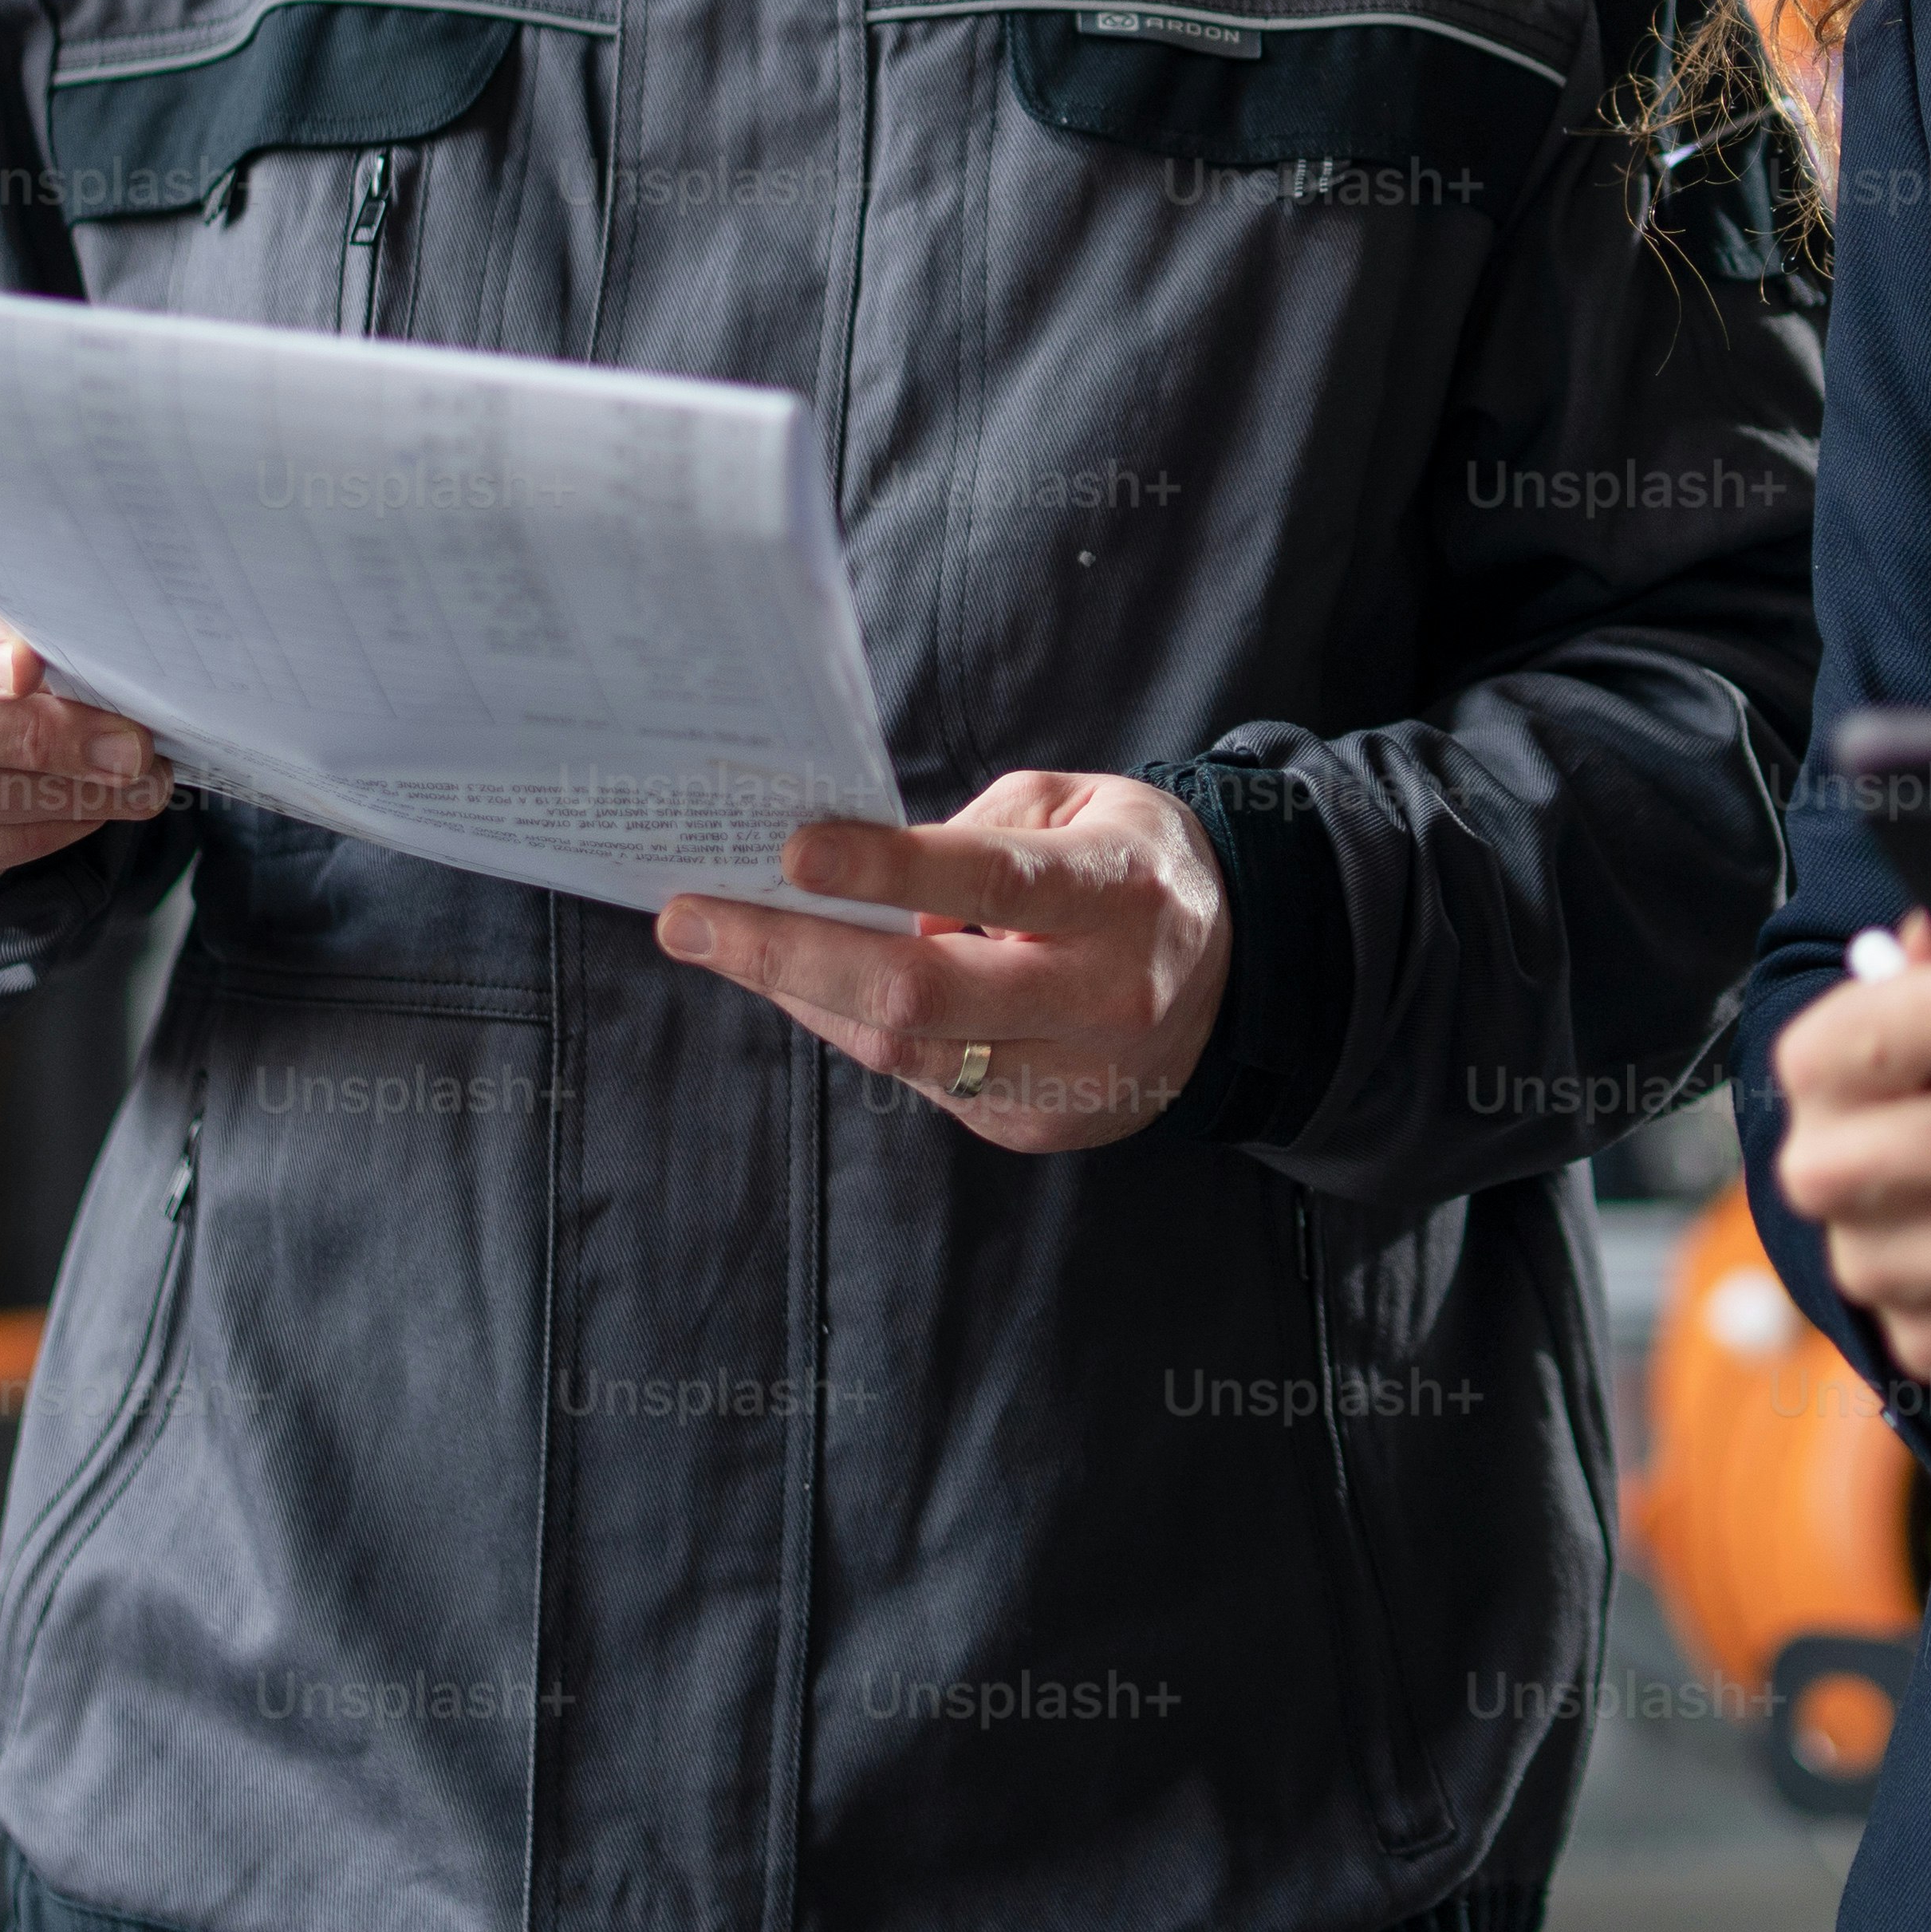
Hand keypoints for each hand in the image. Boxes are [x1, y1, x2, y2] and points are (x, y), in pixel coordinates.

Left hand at [651, 773, 1230, 1154]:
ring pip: (905, 1054)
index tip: (789, 852)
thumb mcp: (1082, 803)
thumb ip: (976, 832)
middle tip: (687, 917)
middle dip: (787, 954)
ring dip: (799, 993)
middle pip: (920, 996)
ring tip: (722, 940)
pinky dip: (855, 1027)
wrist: (1243, 979)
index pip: (989, 882)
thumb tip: (855, 881)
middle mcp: (1100, 996)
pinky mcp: (1039, 1128)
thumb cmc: (1131, 869)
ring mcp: (1069, 1079)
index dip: (884, 869)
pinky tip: (811, 982)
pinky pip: (921, 1081)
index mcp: (1116, 893)